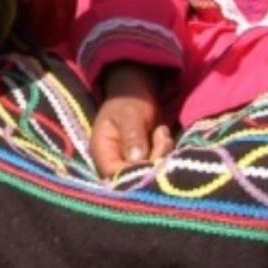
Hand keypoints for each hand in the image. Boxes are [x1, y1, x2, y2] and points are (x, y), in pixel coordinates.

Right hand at [91, 64, 173, 178]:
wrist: (137, 89)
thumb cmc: (128, 100)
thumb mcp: (130, 115)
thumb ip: (133, 137)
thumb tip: (137, 159)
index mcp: (102, 151)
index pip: (115, 176)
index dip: (135, 175)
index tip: (154, 162)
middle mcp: (114, 161)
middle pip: (135, 178)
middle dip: (153, 161)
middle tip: (161, 138)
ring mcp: (131, 161)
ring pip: (150, 171)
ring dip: (162, 152)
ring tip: (160, 131)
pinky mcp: (145, 158)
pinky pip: (159, 163)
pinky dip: (165, 150)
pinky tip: (162, 133)